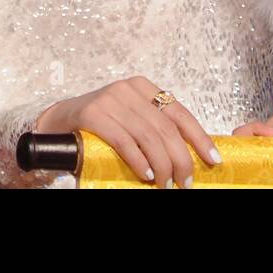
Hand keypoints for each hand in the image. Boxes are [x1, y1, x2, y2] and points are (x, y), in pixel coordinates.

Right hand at [34, 76, 218, 188]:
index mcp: (143, 87)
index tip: (213, 160)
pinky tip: (145, 176)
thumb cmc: (101, 126)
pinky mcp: (92, 113)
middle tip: (185, 182)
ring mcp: (109, 99)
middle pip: (166, 128)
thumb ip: (156, 129)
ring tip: (166, 184)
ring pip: (148, 136)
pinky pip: (124, 140)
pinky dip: (138, 161)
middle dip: (181, 160)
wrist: (59, 122)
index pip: (180, 113)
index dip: (199, 138)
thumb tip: (190, 157)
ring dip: (161, 165)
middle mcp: (128, 89)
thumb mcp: (132, 120)